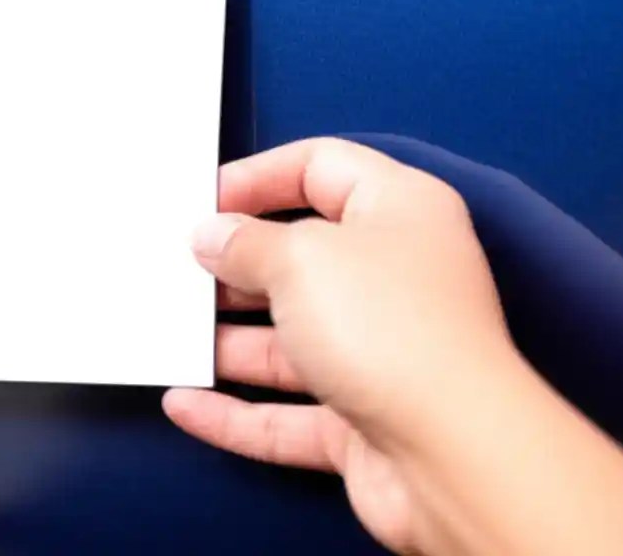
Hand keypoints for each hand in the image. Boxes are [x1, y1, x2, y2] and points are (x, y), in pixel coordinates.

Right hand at [163, 138, 518, 552]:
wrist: (454, 454)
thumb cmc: (388, 328)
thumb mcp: (299, 259)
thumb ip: (245, 243)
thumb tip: (213, 237)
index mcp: (398, 210)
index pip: (322, 167)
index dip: (257, 178)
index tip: (200, 202)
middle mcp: (394, 277)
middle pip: (301, 258)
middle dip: (235, 266)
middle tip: (174, 271)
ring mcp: (380, 354)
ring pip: (291, 340)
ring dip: (228, 341)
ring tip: (168, 335)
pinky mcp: (364, 421)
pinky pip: (288, 413)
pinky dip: (237, 412)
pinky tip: (184, 404)